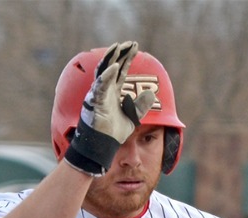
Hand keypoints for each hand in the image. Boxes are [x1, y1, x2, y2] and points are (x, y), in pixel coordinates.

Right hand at [64, 41, 155, 175]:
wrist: (103, 145)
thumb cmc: (113, 131)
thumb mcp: (133, 116)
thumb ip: (142, 105)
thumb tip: (152, 93)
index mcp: (113, 91)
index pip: (121, 70)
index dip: (127, 58)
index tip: (135, 47)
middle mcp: (105, 90)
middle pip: (113, 66)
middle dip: (121, 54)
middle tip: (130, 43)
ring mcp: (99, 94)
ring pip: (104, 72)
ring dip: (112, 59)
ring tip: (119, 47)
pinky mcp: (95, 101)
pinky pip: (101, 86)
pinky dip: (108, 76)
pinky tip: (115, 67)